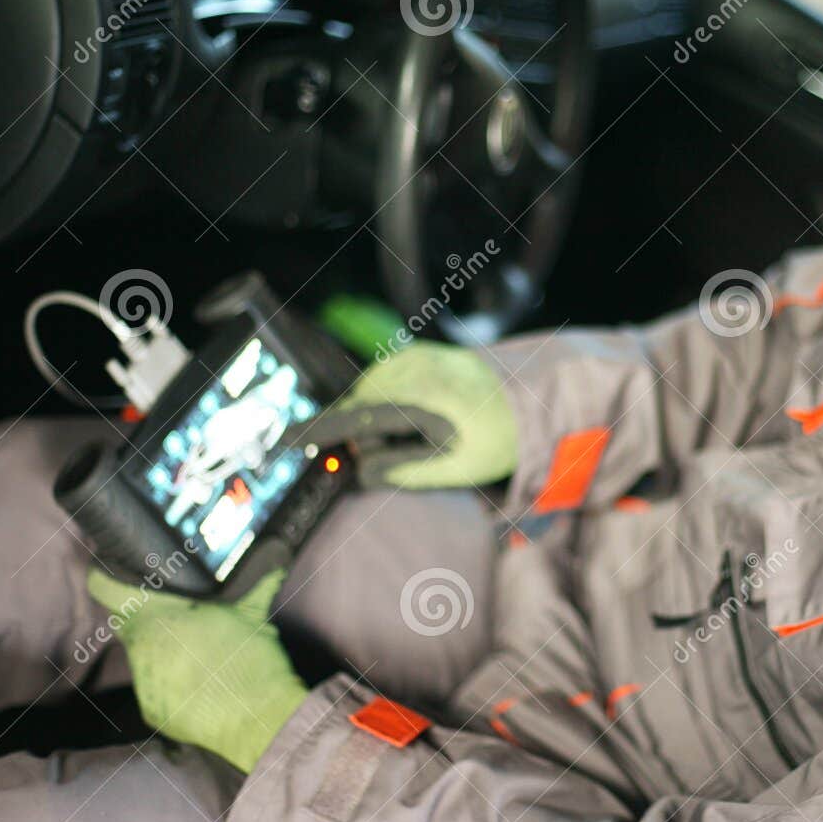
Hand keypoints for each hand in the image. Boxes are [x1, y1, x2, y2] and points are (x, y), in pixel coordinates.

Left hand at [86, 568, 308, 772]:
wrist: (258, 719)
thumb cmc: (250, 660)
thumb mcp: (251, 614)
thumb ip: (250, 585)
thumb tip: (275, 560)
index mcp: (156, 618)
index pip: (108, 590)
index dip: (107, 577)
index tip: (113, 573)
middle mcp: (141, 650)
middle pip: (128, 624)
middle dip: (147, 617)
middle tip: (177, 614)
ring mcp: (144, 684)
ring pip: (143, 656)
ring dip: (161, 651)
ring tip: (196, 653)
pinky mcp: (153, 711)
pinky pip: (154, 687)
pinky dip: (170, 682)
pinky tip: (198, 684)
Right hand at [321, 342, 517, 488]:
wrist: (533, 400)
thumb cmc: (497, 441)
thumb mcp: (456, 470)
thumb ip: (406, 471)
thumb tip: (362, 470)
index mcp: (424, 400)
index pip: (358, 416)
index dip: (320, 430)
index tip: (289, 440)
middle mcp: (417, 370)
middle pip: (360, 402)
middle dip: (362, 431)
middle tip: (385, 456)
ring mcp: (418, 355)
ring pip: (370, 387)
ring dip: (373, 412)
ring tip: (409, 434)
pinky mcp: (421, 350)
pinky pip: (384, 374)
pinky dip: (384, 395)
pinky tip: (409, 413)